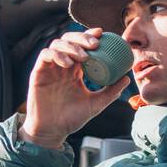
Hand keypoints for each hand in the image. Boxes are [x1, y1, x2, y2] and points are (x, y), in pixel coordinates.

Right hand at [21, 26, 131, 148]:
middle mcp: (62, 66)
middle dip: (82, 38)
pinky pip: (45, 55)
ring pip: (57, 44)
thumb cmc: (71, 119)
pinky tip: (68, 63)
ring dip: (71, 46)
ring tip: (83, 56)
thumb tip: (127, 78)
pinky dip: (56, 54)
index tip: (102, 34)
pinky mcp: (38, 73)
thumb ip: (111, 92)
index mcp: (75, 70)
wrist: (52, 131)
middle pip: (69, 40)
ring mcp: (50, 68)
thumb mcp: (96, 104)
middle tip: (95, 44)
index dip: (89, 36)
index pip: (81, 45)